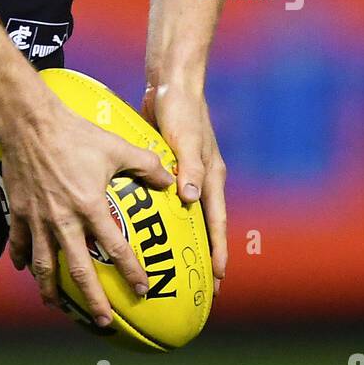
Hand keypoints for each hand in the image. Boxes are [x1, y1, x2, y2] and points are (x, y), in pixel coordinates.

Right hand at [3, 100, 174, 327]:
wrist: (29, 122)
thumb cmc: (75, 133)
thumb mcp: (116, 147)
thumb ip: (145, 165)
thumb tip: (171, 178)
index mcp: (90, 207)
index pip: (115, 248)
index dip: (130, 271)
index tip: (142, 289)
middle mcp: (64, 220)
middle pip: (78, 270)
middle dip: (93, 299)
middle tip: (103, 320)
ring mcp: (38, 218)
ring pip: (44, 264)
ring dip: (50, 289)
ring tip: (56, 305)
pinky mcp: (18, 210)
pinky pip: (18, 242)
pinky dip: (21, 258)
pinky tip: (26, 268)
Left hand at [141, 80, 226, 295]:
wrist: (171, 81)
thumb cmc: (182, 109)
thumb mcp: (186, 139)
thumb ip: (189, 168)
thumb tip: (189, 200)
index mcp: (211, 176)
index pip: (217, 222)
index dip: (217, 250)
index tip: (217, 278)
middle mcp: (201, 177)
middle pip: (204, 223)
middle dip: (203, 252)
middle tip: (197, 283)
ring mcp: (186, 171)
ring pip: (185, 212)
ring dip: (181, 235)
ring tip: (170, 261)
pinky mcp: (169, 163)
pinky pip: (167, 195)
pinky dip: (162, 212)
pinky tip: (145, 225)